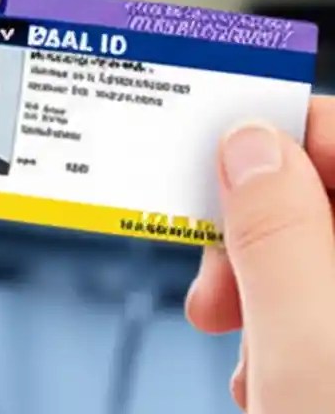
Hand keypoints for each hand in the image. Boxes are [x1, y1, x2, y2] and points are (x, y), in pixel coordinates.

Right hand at [185, 96, 334, 410]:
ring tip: (246, 356)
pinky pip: (315, 308)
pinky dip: (278, 333)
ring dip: (255, 295)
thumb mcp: (306, 339)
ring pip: (307, 255)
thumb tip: (246, 142)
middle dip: (247, 237)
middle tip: (212, 286)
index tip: (200, 157)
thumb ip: (275, 230)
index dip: (268, 137)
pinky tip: (269, 379)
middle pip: (313, 197)